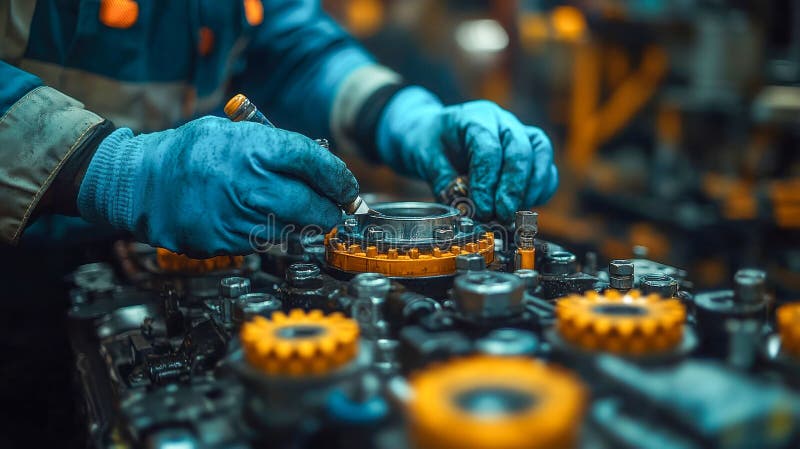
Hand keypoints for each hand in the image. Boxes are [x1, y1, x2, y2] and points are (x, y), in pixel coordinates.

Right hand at [78, 116, 357, 256]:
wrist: (138, 184)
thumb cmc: (188, 153)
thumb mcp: (232, 131)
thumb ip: (273, 146)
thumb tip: (315, 161)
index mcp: (254, 148)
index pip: (315, 163)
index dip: (340, 178)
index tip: (348, 188)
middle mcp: (250, 184)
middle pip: (312, 205)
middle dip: (331, 211)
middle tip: (337, 211)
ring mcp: (238, 217)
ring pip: (293, 230)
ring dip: (305, 227)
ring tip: (304, 217)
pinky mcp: (227, 242)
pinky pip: (266, 243)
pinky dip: (275, 236)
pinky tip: (268, 224)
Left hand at [376, 87, 557, 221]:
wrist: (434, 135)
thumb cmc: (430, 145)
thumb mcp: (427, 163)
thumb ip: (447, 187)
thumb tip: (468, 215)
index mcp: (474, 118)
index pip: (488, 148)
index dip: (487, 182)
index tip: (482, 209)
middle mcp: (502, 122)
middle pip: (519, 149)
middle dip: (512, 188)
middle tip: (502, 215)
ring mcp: (519, 133)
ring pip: (540, 153)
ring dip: (531, 188)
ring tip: (514, 213)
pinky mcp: (530, 151)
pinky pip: (546, 167)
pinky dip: (541, 189)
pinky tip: (524, 207)